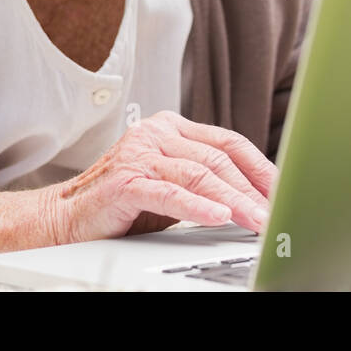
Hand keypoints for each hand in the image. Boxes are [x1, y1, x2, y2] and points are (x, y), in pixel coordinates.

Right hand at [39, 110, 276, 243]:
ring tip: (259, 222)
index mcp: (170, 128)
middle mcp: (155, 133)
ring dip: (235, 202)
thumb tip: (256, 201)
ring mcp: (139, 154)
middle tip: (278, 213)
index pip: (228, 142)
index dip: (260, 167)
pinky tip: (219, 217)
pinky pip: (169, 194)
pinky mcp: (125, 182)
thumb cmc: (121, 204)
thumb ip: (204, 182)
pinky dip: (198, 207)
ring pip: (199, 175)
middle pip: (218, 159)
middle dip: (254, 190)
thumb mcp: (171, 185)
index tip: (286, 190)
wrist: (64, 217)